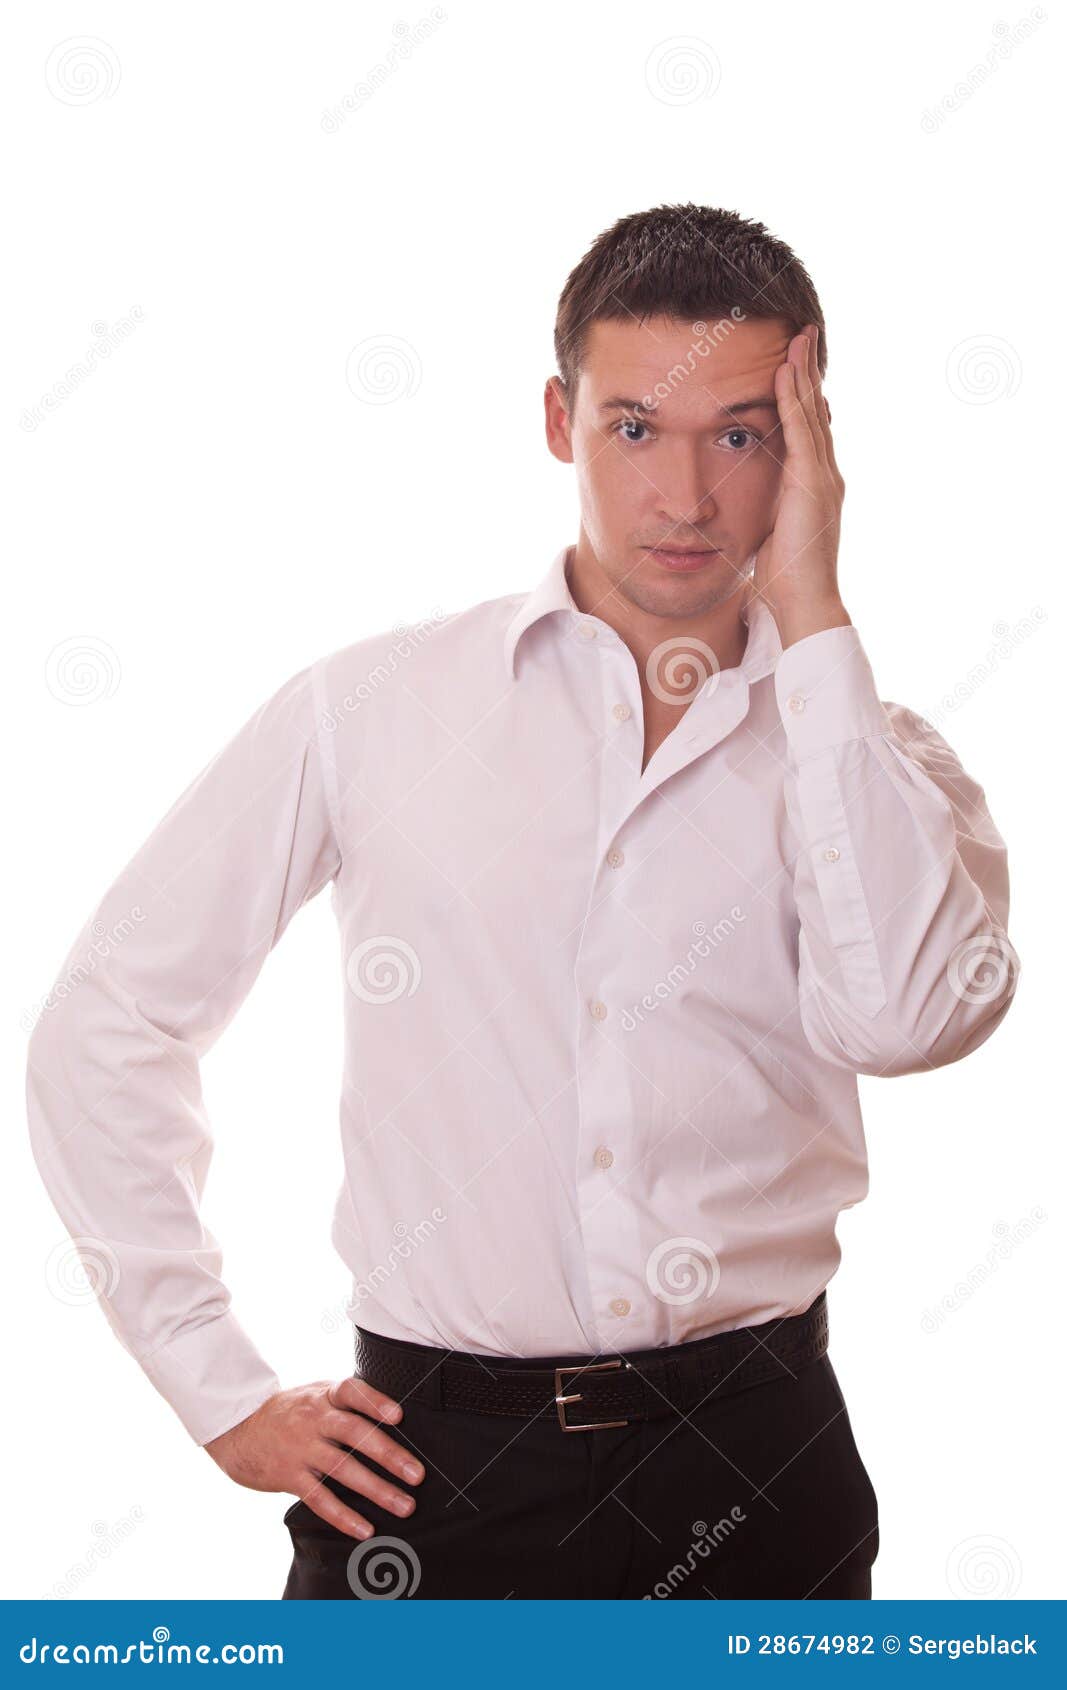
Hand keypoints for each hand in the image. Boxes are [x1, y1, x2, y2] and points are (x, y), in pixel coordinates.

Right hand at [204, 1379, 424, 1538]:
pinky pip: (319, 1498)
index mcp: (324, 1395)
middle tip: (417, 1476)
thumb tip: (395, 1416)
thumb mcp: (315, 1393)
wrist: (238, 1430)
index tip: (399, 1416)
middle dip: (389, 1455)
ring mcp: (300, 1448)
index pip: (351, 1391)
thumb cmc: (291, 1412)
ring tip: (405, 1506)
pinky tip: (365, 1529)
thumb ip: (346, 1402)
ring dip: (377, 1490)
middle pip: (354, 1434)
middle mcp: (313, 1419)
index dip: (375, 1402)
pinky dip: (343, 1516)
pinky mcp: (288, 1476)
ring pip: (342, 1469)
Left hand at [751, 323, 850, 647]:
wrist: (805, 602)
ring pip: (811, 413)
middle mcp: (824, 475)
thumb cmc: (785, 579)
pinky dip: (793, 400)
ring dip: (802, 374)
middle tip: (802, 335)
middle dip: (808, 372)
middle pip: (815, 411)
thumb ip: (767, 508)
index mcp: (814, 486)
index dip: (802, 395)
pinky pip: (800, 431)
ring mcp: (822, 477)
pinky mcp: (811, 484)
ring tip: (796, 338)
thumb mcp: (772, 532)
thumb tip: (749, 501)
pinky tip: (783, 373)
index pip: (809, 429)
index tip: (793, 365)